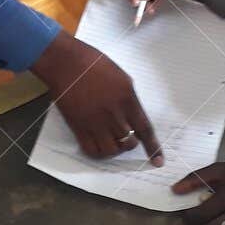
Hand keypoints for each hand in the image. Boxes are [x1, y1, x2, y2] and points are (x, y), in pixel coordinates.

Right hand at [33, 32, 162, 162]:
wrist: (66, 63)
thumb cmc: (93, 63)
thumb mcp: (121, 77)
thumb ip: (129, 99)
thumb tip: (132, 116)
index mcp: (127, 99)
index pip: (145, 129)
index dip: (153, 147)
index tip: (158, 161)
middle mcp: (113, 114)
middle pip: (129, 142)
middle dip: (131, 143)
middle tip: (127, 137)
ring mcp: (95, 122)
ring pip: (111, 150)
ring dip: (115, 149)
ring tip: (113, 142)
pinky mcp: (78, 127)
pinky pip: (91, 150)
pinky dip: (98, 153)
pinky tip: (99, 146)